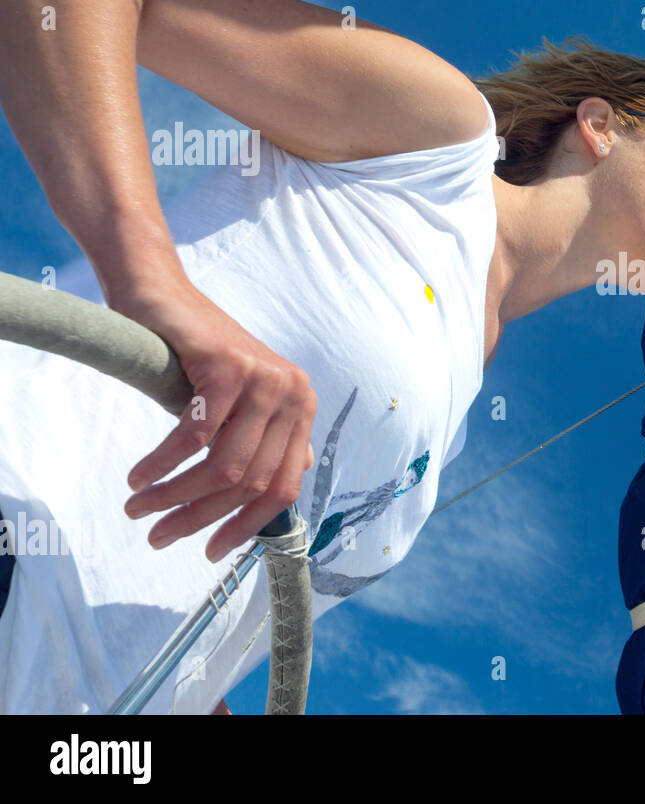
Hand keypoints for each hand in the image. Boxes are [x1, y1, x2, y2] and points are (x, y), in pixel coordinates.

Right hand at [116, 283, 316, 562]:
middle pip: (250, 482)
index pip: (284, 487)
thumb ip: (263, 443)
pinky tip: (139, 477)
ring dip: (174, 496)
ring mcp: (267, 379)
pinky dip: (162, 464)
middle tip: (158, 536)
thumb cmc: (196, 358)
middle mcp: (293, 395)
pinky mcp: (231, 366)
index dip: (247, 526)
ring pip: (223, 466)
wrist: (161, 298)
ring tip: (139, 509)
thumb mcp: (239, 406)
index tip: (210, 552)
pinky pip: (195, 436)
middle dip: (199, 517)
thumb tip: (278, 491)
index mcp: (300, 410)